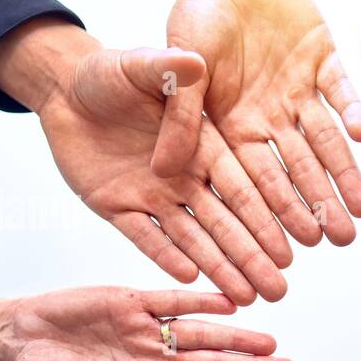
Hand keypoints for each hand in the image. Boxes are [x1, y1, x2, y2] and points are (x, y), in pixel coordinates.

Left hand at [0, 19, 292, 302]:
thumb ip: (168, 69)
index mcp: (201, 145)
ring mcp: (153, 196)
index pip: (240, 186)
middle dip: (252, 257)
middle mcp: (184, 177)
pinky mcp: (117, 207)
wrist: (65, 91)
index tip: (295, 242)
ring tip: (247, 298)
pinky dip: (165, 257)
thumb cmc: (109, 74)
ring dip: (219, 268)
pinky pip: (145, 238)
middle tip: (280, 290)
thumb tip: (195, 62)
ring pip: (192, 238)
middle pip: (225, 223)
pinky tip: (191, 280)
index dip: (267, 215)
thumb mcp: (139, 65)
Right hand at [163, 0, 360, 247]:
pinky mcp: (323, 59)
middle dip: (317, 207)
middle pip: (298, 171)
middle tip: (339, 240)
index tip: (289, 249)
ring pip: (327, 142)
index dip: (273, 214)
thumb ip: (179, 117)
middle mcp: (271, 117)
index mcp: (235, 128)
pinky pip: (341, 89)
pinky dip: (354, 109)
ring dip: (343, 174)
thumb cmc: (192, 20)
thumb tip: (163, 170)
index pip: (256, 181)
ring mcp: (299, 90)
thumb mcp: (176, 67)